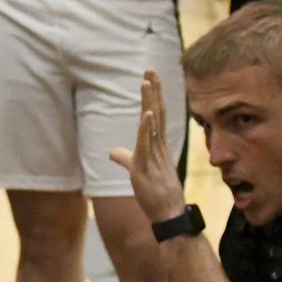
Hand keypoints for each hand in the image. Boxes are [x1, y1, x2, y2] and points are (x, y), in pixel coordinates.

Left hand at [109, 70, 186, 226]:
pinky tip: (147, 112)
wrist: (168, 213)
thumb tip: (112, 151)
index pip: (156, 115)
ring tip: (147, 81)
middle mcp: (158, 146)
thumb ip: (125, 157)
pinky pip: (147, 143)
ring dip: (150, 101)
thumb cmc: (156, 193)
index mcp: (157, 145)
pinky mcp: (146, 166)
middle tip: (150, 69)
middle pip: (157, 112)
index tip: (150, 77)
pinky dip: (148, 127)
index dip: (152, 96)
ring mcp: (154, 154)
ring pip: (153, 122)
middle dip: (153, 90)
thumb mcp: (136, 170)